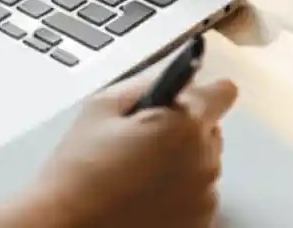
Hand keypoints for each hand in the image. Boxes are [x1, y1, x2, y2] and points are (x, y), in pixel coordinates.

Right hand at [0, 62, 236, 227]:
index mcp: (183, 124)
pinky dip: (177, 192)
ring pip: (202, 162)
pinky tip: (143, 194)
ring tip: (137, 172)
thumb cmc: (80, 173)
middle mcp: (203, 160)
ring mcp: (204, 196)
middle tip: (142, 138)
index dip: (201, 91)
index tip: (185, 96)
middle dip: (183, 128)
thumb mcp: (101, 107)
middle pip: (210, 129)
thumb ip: (143, 83)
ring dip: (180, 162)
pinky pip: (196, 194)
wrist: (70, 227)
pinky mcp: (199, 222)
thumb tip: (167, 78)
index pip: (222, 92)